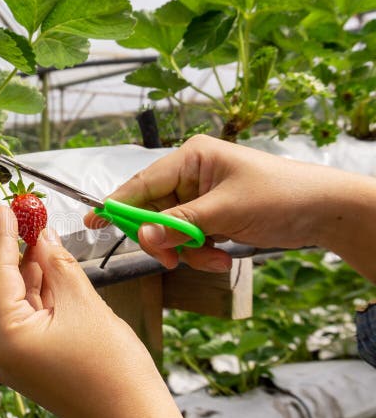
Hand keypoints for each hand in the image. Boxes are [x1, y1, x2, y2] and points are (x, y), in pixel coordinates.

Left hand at [0, 206, 223, 417]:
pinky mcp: (36, 366)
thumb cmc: (112, 369)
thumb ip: (59, 265)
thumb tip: (44, 237)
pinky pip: (34, 322)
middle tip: (32, 216)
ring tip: (45, 236)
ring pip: (23, 305)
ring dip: (35, 273)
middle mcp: (3, 352)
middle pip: (9, 290)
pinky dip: (44, 297)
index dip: (5, 236)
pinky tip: (53, 269)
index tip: (6, 207)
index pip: (0, 275)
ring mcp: (19, 362)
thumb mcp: (84, 304)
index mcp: (6, 338)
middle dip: (23, 253)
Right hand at [84, 134, 361, 271]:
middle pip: (152, 211)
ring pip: (171, 230)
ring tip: (215, 258)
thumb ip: (179, 225)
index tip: (92, 222)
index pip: (141, 182)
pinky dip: (201, 252)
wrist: (325, 210)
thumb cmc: (279, 195)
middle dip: (164, 238)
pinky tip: (223, 257)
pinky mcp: (212, 215)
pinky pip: (189, 238)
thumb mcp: (224, 211)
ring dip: (188, 250)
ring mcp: (200, 196)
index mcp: (190, 157)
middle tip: (171, 260)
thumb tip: (143, 237)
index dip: (117, 204)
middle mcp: (191, 174)